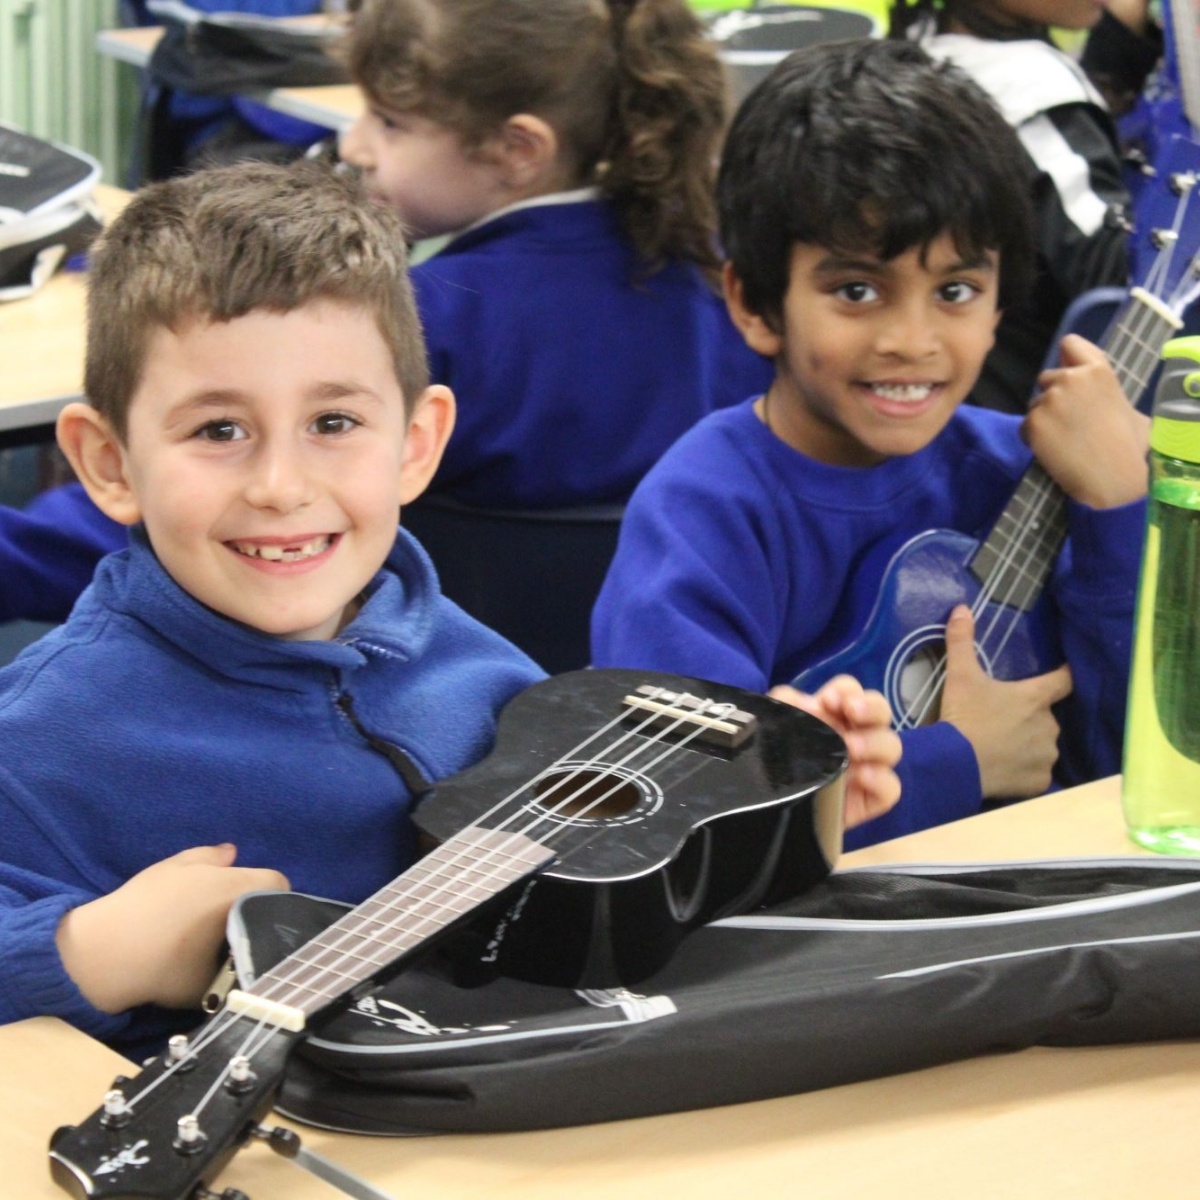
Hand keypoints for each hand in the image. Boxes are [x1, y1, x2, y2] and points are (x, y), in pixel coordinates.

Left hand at [56, 845, 289, 1013]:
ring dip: (230, 882)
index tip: (270, 930)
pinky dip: (210, 863)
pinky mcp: (165, 865)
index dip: (280, 906)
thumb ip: (240, 970)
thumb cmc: (163, 970)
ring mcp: (189, 863)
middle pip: (253, 875)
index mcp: (235, 893)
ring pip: (226, 865)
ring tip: (220, 910)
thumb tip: (257, 959)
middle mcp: (218, 870)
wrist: (101, 956)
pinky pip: (199, 857)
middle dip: (255, 897)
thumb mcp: (210, 984)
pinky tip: (214, 869)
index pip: (277, 884)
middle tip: (243, 927)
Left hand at [769, 676, 901, 828]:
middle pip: (881, 711)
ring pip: (892, 746)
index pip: (851, 692)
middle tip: (851, 711)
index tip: (828, 699)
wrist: (776, 811)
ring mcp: (869, 766)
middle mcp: (858, 735)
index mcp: (835, 715)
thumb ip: (786, 707)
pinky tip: (861, 777)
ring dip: (874, 742)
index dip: (845, 691)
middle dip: (870, 707)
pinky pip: (891, 788)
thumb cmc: (779, 765)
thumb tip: (806, 702)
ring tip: (851, 748)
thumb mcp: (775, 730)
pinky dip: (881, 780)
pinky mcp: (872, 798)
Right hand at [938, 605, 1073, 798]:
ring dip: (1030, 745)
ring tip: (1003, 747)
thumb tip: (961, 607)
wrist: (956, 765)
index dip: (1065, 675)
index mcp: (1035, 698)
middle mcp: (1049, 725)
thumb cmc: (964, 716)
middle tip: (1004, 721)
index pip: (1064, 680)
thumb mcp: (960, 676)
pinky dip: (1025, 771)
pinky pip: (1037, 773)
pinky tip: (1006, 768)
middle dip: (1031, 718)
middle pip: (1047, 716)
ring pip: (1043, 746)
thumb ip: (962, 641)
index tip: (1064, 673)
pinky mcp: (1039, 781)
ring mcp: (1046, 755)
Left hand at [1025, 334, 1149, 508]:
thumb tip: (1081, 375)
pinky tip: (1055, 451)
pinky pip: (1025, 427)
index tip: (1067, 370)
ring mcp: (1049, 400)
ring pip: (1035, 405)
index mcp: (1097, 369)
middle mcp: (1070, 378)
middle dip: (1053, 396)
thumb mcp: (1122, 402)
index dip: (1066, 358)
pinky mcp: (1032, 423)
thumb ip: (1098, 384)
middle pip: (1046, 378)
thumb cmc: (1126, 444)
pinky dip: (1034, 438)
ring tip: (1066, 439)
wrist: (1112, 476)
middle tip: (1071, 421)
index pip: (1070, 343)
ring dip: (1043, 419)